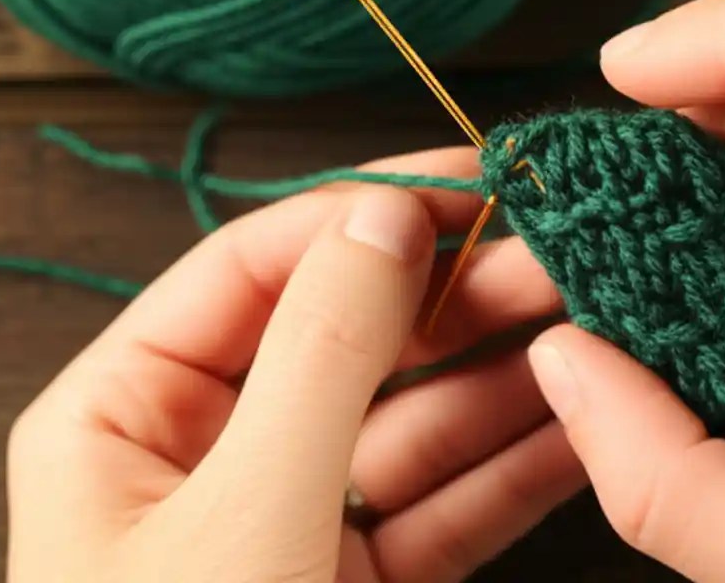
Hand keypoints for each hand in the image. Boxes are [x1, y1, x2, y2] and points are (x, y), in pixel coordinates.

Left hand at [7, 148, 584, 582]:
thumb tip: (386, 213)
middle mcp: (208, 453)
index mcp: (126, 413)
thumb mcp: (244, 513)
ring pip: (414, 419)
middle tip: (563, 249)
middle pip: (349, 338)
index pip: (254, 267)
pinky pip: (446, 504)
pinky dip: (515, 465)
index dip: (365, 215)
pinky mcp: (361, 580)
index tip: (475, 182)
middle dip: (459, 295)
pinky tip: (585, 421)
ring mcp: (292, 518)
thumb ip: (321, 356)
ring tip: (598, 318)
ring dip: (506, 373)